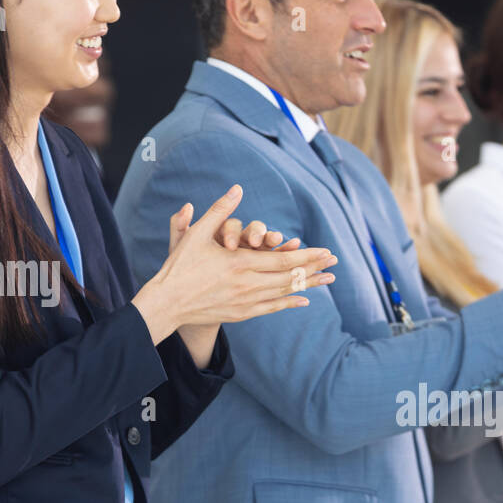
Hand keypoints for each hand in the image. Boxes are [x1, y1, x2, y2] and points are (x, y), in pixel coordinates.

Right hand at [133, 186, 339, 343]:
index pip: (283, 259)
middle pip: (290, 276)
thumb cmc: (180, 266)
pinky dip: (290, 303)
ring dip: (308, 285)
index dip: (308, 256)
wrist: (167, 303)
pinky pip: (272, 308)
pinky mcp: (242, 314)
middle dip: (315, 269)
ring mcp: (246, 302)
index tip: (326, 251)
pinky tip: (304, 300)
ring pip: (284, 292)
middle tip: (335, 263)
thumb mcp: (197, 234)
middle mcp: (248, 284)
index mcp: (241, 263)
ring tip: (328, 280)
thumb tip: (237, 188)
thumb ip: (219, 211)